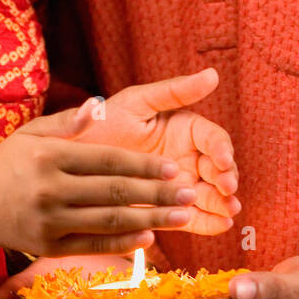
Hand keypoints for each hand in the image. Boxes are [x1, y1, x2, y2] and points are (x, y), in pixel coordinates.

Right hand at [0, 116, 196, 256]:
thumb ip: (67, 122)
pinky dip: (123, 243)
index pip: (108, 160)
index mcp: (49, 156)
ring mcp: (48, 221)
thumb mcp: (31, 134)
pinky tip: (149, 238)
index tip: (175, 167)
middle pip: (114, 192)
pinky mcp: (47, 247)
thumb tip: (100, 105)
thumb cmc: (7, 164)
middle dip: (157, 193)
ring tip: (182, 218)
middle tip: (190, 193)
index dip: (144, 165)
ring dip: (150, 220)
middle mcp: (49, 189)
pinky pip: (93, 245)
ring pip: (109, 221)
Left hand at [68, 67, 239, 234]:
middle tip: (228, 190)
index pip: (212, 138)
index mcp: (183, 129)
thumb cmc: (103, 120)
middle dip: (226, 179)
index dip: (222, 149)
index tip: (223, 160)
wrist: (69, 159)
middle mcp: (186, 156)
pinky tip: (220, 224)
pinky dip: (208, 222)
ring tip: (229, 212)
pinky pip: (190, 216)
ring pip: (208, 194)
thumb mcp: (137, 102)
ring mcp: (177, 184)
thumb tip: (213, 74)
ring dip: (222, 202)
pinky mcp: (165, 207)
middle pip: (217, 169)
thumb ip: (174, 91)